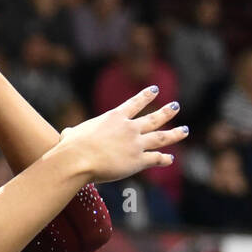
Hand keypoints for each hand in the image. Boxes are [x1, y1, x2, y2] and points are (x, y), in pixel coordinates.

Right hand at [57, 86, 186, 183]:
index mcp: (114, 117)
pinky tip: (170, 159)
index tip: (155, 90)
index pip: (135, 103)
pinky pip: (155, 159)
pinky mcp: (138, 161)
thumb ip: (74, 133)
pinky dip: (164, 159)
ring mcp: (136, 144)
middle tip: (176, 106)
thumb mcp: (72, 134)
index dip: (146, 96)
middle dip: (166, 112)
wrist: (79, 159)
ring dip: (174, 134)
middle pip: (153, 119)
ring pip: (161, 137)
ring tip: (184, 130)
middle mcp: (129, 128)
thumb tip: (66, 135)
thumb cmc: (71, 146)